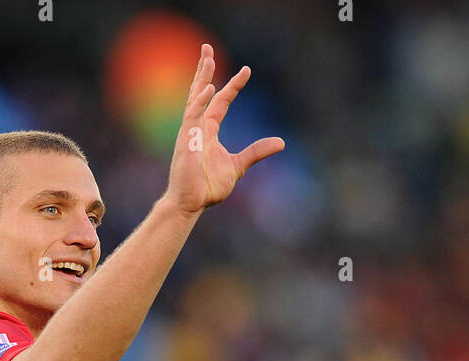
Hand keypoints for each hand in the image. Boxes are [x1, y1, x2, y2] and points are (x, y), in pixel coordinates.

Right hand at [163, 44, 285, 215]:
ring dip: (202, 78)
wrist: (192, 203)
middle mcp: (198, 127)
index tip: (247, 70)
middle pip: (201, 92)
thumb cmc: (208, 187)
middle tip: (207, 48)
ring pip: (195, 98)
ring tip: (208, 58)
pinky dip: (200, 102)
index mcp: (209, 131)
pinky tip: (209, 88)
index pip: (221, 102)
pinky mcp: (187, 140)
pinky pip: (193, 116)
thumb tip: (281, 142)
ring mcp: (190, 132)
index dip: (233, 85)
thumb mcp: (238, 166)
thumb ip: (257, 151)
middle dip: (205, 70)